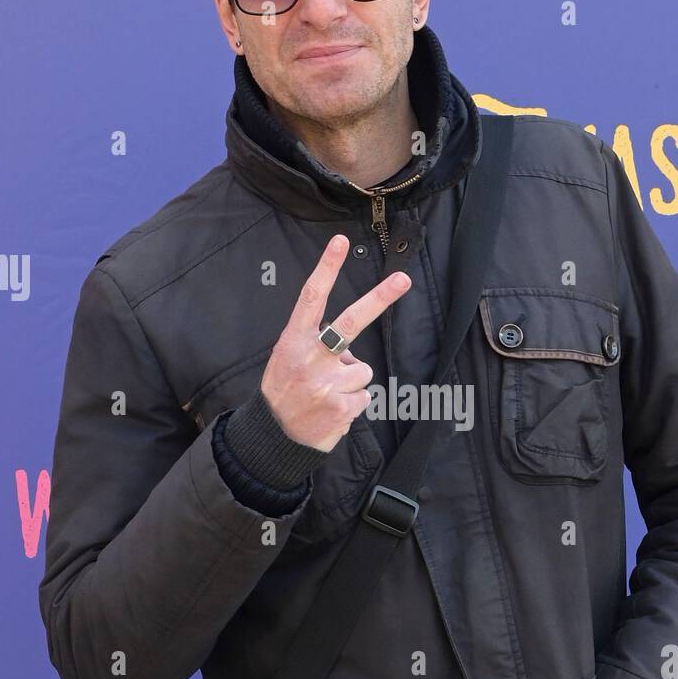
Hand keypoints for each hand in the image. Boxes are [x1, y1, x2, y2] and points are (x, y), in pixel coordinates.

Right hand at [260, 233, 411, 452]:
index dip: (326, 268)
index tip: (340, 241)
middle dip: (379, 298)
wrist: (274, 437)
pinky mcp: (341, 407)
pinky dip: (352, 404)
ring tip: (326, 395)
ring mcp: (326, 383)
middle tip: (403, 279)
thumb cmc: (285, 391)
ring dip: (350, 383)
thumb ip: (313, 343)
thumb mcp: (286, 358)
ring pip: (361, 370)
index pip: (311, 298)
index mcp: (294, 340)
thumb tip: (347, 346)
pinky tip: (331, 410)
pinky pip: (363, 396)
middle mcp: (310, 358)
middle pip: (350, 322)